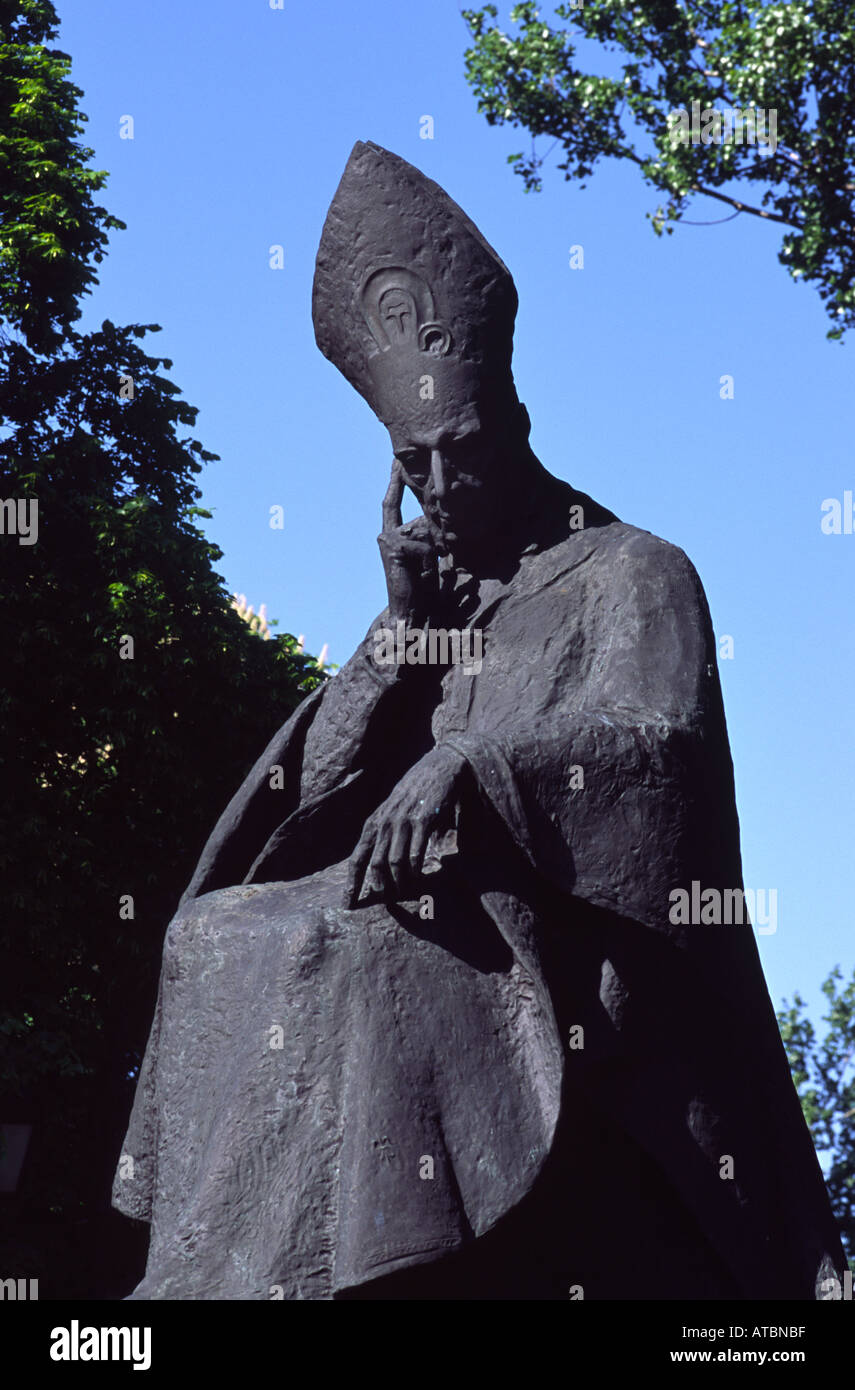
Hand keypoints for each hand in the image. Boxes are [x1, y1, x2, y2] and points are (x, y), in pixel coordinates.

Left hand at [344, 745, 466, 906]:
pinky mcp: (423, 820)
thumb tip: (379, 864)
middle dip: (379, 887)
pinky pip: (415, 853)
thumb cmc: (414, 792)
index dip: (351, 883)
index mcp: (374, 822)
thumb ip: (383, 832)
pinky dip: (415, 870)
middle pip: (374, 864)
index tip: (347, 904)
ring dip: (399, 882)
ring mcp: (403, 821)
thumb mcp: (391, 810)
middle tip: (386, 902)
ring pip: (394, 862)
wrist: (439, 769)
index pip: (357, 858)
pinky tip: (418, 877)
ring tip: (404, 893)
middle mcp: (385, 822)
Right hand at [376, 459, 437, 625]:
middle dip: (434, 539)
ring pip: (427, 533)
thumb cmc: (419, 588)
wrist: (408, 612)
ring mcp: (389, 540)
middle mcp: (387, 534)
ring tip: (426, 575)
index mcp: (393, 534)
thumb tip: (439, 514)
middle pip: (422, 520)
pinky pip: (425, 545)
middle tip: (430, 563)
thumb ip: (429, 535)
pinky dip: (430, 561)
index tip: (396, 460)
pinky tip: (423, 576)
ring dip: (434, 555)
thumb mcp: (428, 556)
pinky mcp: (394, 548)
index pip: (393, 502)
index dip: (395, 480)